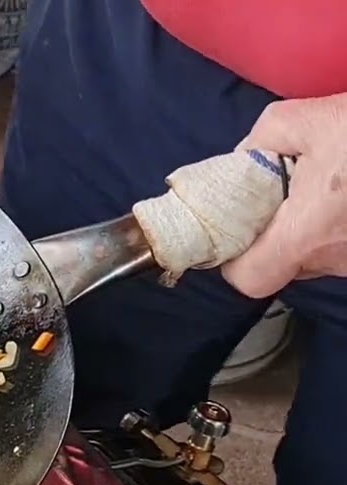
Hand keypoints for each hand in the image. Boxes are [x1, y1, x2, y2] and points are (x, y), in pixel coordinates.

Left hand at [222, 94, 346, 297]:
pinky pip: (345, 245)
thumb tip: (244, 159)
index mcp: (307, 235)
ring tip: (323, 183)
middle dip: (274, 233)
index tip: (238, 226)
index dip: (234, 259)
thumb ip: (259, 142)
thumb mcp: (304, 118)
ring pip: (318, 256)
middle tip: (279, 193)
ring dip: (310, 225)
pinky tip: (346, 190)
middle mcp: (337, 260)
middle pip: (283, 266)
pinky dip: (339, 223)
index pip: (249, 280)